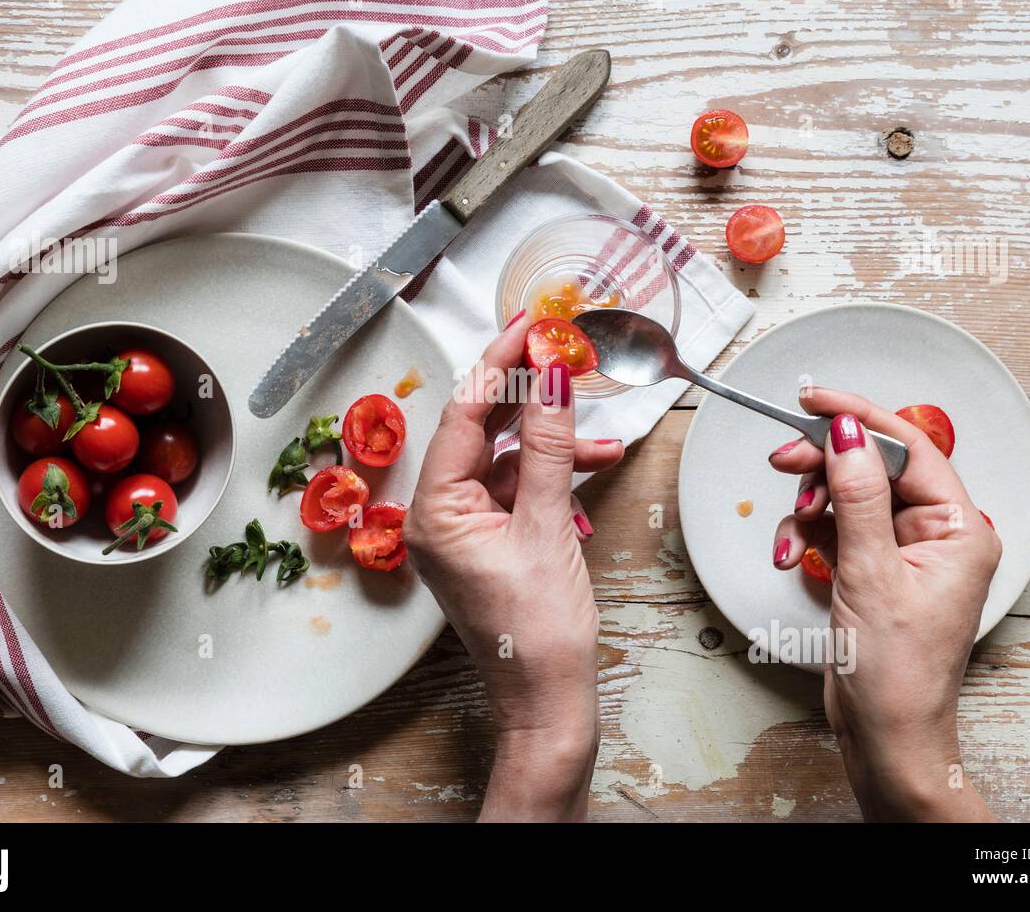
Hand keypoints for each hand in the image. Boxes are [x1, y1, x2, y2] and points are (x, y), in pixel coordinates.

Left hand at [406, 313, 623, 820]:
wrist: (547, 704)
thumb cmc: (536, 634)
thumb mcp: (547, 528)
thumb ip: (549, 449)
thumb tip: (550, 381)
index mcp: (434, 512)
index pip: (463, 415)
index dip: (498, 364)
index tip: (530, 325)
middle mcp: (439, 516)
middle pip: (479, 430)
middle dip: (525, 394)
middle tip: (562, 352)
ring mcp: (465, 530)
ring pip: (505, 458)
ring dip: (551, 438)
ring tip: (595, 420)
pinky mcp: (491, 542)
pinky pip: (518, 489)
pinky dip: (553, 473)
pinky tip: (593, 460)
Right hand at [769, 387, 1000, 820]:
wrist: (885, 737)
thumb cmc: (896, 672)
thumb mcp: (870, 573)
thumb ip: (857, 495)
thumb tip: (848, 432)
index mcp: (960, 529)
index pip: (908, 449)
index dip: (858, 418)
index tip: (813, 401)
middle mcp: (938, 534)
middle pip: (875, 467)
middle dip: (826, 463)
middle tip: (784, 458)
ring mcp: (905, 552)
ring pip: (850, 494)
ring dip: (812, 502)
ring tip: (793, 526)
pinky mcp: (876, 569)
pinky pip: (839, 526)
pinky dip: (810, 531)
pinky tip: (793, 550)